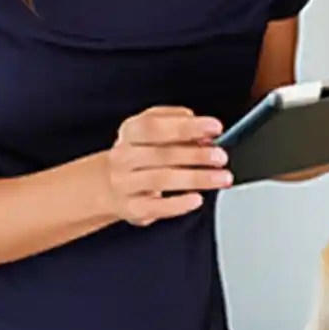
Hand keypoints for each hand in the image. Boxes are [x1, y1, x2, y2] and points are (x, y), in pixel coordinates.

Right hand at [104, 106, 232, 226]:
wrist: (107, 185)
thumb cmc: (139, 153)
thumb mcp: (150, 128)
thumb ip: (175, 120)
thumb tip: (197, 124)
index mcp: (131, 131)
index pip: (155, 126)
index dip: (187, 127)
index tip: (215, 127)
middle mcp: (125, 157)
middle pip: (162, 154)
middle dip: (196, 155)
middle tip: (221, 156)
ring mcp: (126, 184)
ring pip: (162, 179)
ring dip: (196, 178)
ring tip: (221, 177)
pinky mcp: (132, 208)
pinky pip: (156, 207)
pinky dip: (178, 204)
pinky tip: (196, 199)